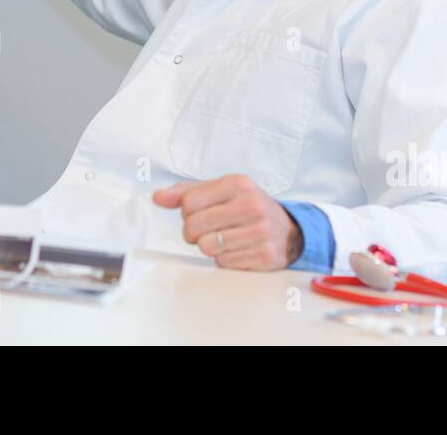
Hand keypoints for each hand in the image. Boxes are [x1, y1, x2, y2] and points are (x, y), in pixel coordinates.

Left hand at [153, 174, 303, 270]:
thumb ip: (186, 193)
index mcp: (238, 184)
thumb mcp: (221, 192)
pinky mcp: (264, 255)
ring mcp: (260, 231)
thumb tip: (158, 198)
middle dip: (194, 232)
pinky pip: (223, 263)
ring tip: (224, 238)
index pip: (189, 202)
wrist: (288, 230)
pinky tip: (238, 249)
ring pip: (207, 247)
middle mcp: (251, 205)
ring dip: (209, 246)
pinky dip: (225, 259)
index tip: (199, 212)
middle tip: (208, 229)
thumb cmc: (247, 208)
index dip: (187, 212)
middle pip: (194, 226)